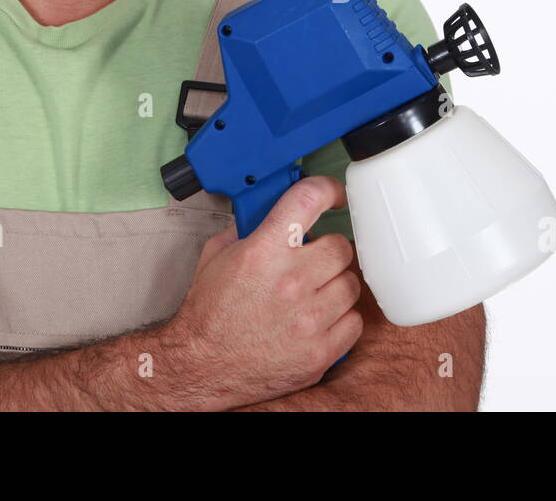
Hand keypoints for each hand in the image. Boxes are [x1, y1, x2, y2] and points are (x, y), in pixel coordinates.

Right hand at [154, 175, 362, 409]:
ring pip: (350, 284)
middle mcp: (290, 282)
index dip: (328, 189)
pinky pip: (354, 321)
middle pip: (341, 246)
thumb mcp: (217, 255)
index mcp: (263, 252)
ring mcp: (308, 319)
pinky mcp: (320, 351)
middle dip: (327, 251)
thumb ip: (249, 227)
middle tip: (312, 262)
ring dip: (334, 286)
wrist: (201, 366)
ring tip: (312, 295)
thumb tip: (274, 209)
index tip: (335, 194)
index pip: (309, 199)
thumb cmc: (209, 314)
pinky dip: (340, 320)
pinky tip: (318, 321)